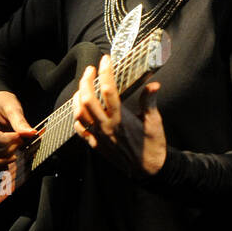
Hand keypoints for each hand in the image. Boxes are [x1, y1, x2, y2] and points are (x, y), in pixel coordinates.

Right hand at [0, 91, 38, 191]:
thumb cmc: (4, 105)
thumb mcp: (14, 108)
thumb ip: (21, 122)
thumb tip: (31, 133)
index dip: (6, 140)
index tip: (19, 138)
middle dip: (7, 150)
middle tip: (20, 145)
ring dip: (1, 161)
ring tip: (14, 156)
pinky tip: (6, 163)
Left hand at [72, 54, 166, 177]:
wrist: (147, 170)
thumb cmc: (152, 146)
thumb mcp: (155, 122)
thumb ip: (150, 102)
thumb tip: (153, 85)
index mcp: (121, 120)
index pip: (109, 90)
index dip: (105, 72)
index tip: (105, 60)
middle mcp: (106, 127)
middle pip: (87, 99)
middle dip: (86, 80)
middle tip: (90, 69)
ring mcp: (99, 137)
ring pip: (79, 113)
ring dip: (78, 96)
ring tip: (83, 86)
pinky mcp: (95, 145)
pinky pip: (80, 129)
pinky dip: (76, 116)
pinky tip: (79, 108)